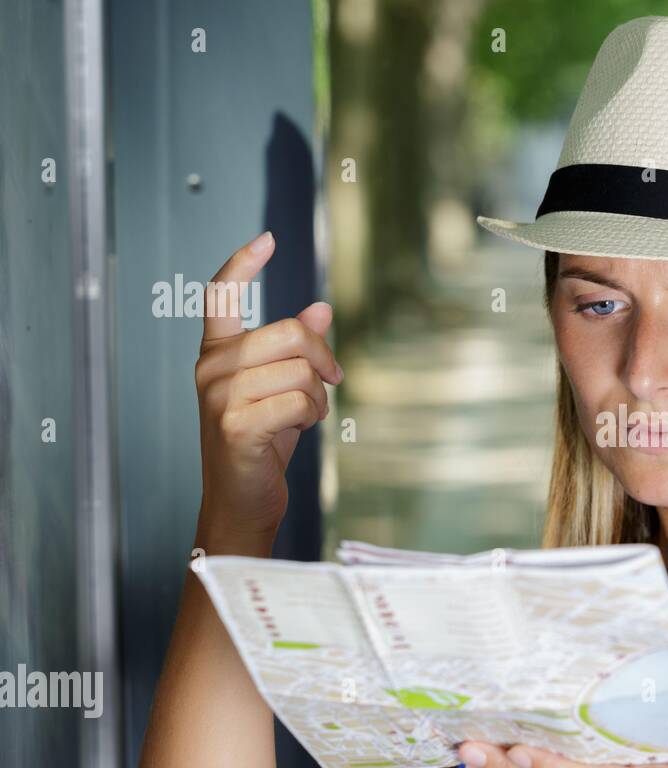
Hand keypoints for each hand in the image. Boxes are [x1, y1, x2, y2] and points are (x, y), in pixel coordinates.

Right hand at [193, 231, 342, 545]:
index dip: (243, 264)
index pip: (221, 296)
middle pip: (290, 333)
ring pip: (301, 371)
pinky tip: (298, 430)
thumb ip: (294, 349)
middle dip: (322, 359)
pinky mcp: (236, 425)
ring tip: (303, 416)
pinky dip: (313, 417)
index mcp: (217, 353)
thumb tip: (321, 308)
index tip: (267, 239)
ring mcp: (219, 396)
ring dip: (318, 397)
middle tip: (327, 382)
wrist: (242, 500)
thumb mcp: (280, 388)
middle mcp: (211, 369)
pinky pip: (301, 402)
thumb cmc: (260, 443)